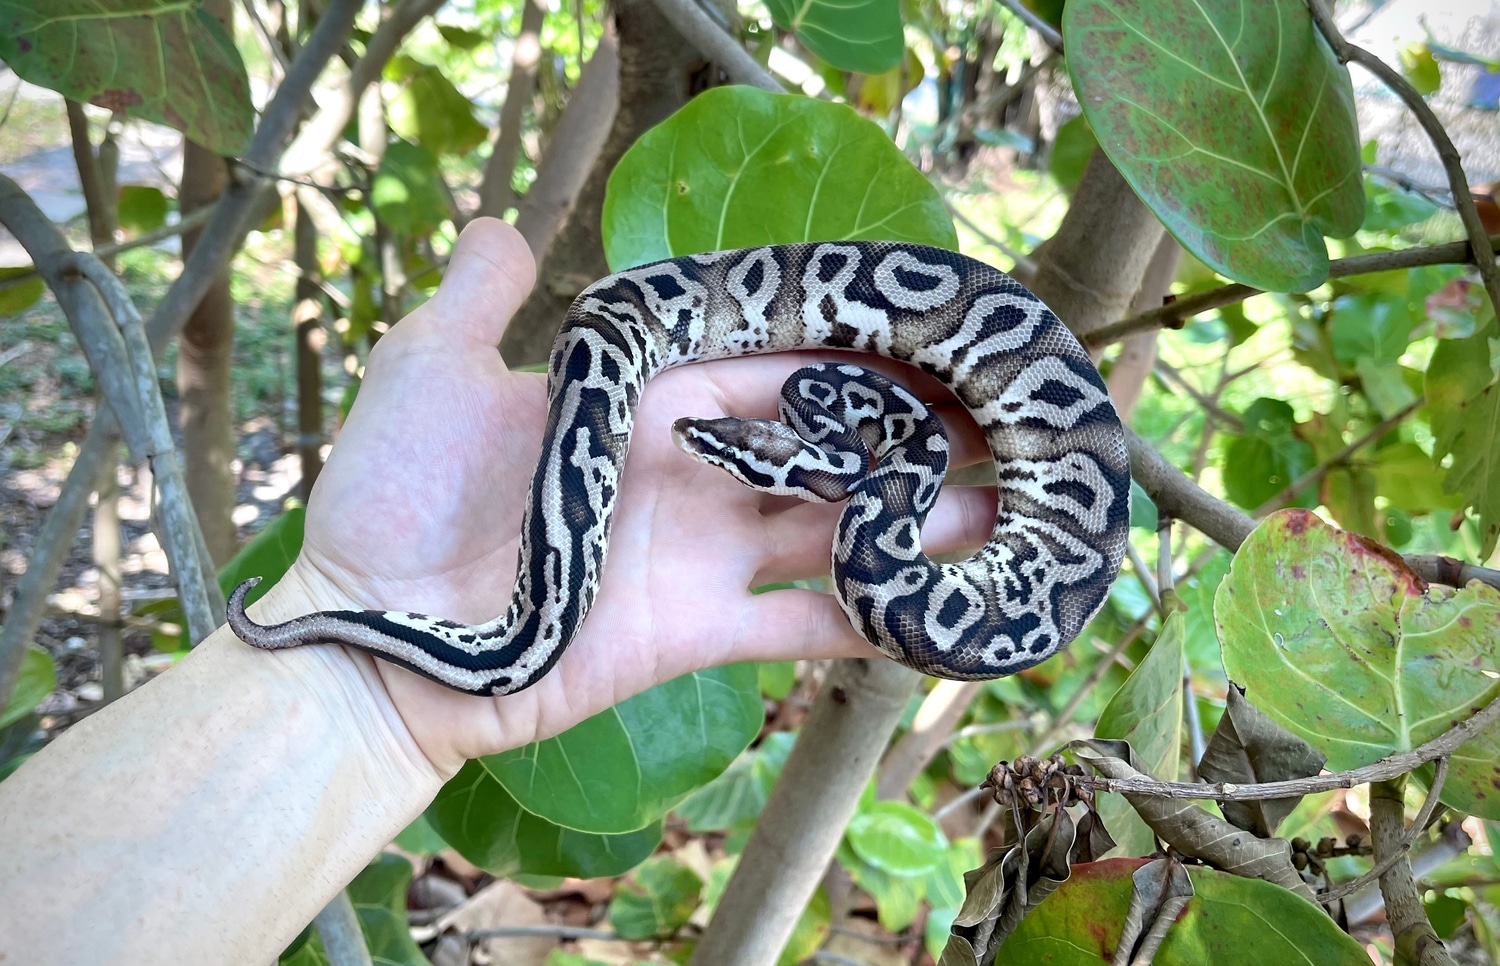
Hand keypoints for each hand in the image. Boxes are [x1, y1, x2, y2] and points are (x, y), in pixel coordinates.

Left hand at [257, 219, 996, 773]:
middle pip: (817, 447)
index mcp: (642, 403)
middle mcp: (685, 474)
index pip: (765, 365)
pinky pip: (794, 624)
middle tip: (995, 417)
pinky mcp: (693, 633)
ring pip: (826, 529)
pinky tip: (935, 604)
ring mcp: (694, 556)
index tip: (923, 333)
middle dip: (903, 431)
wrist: (374, 639)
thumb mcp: (431, 370)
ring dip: (908, 520)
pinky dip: (861, 617)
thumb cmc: (396, 498)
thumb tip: (499, 225)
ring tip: (1000, 503)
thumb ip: (480, 300)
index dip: (843, 352)